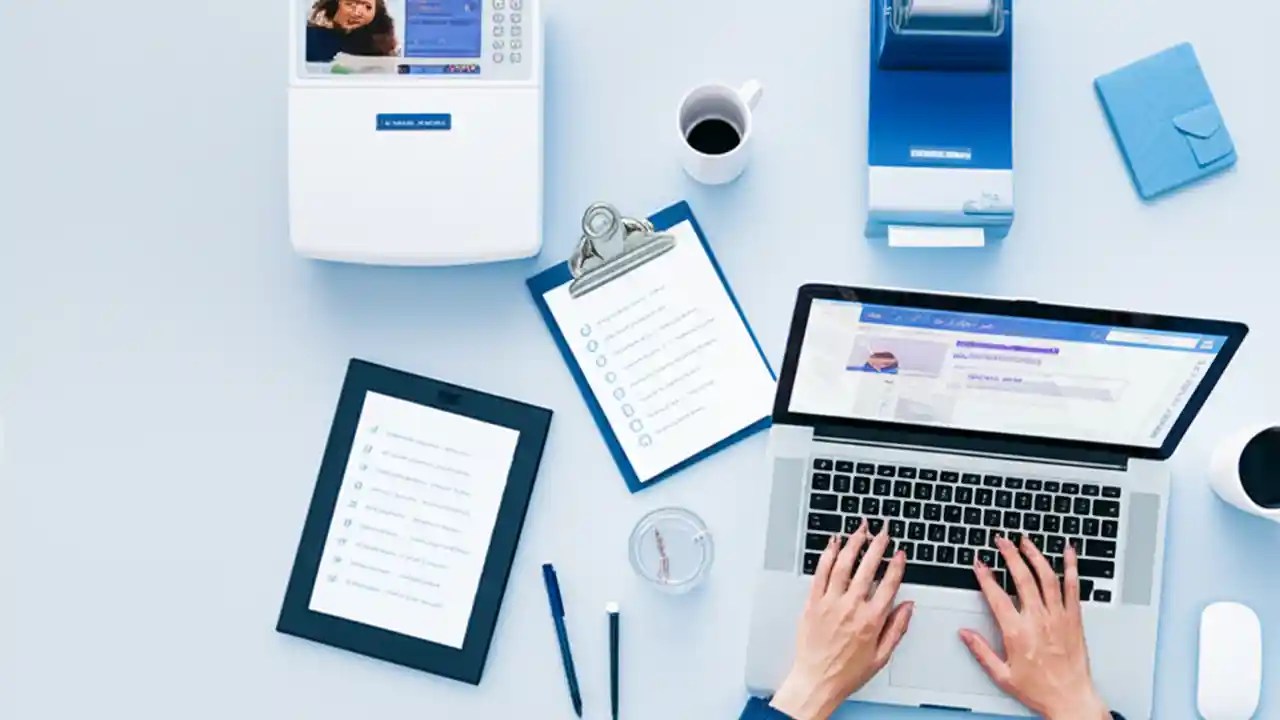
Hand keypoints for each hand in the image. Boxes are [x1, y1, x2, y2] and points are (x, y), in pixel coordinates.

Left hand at [769, 524, 914, 719]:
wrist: (816, 681)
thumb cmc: (847, 673)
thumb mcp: (882, 656)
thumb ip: (897, 628)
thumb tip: (908, 606)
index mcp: (871, 620)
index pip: (889, 584)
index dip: (896, 565)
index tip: (900, 553)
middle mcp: (851, 608)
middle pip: (867, 568)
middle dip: (877, 545)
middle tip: (882, 532)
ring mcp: (830, 603)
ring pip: (842, 565)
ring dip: (853, 543)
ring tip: (860, 530)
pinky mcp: (812, 603)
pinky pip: (820, 573)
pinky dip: (827, 555)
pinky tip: (833, 543)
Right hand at [961, 536, 1110, 719]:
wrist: (1071, 699)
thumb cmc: (1039, 689)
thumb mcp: (1002, 674)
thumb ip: (981, 651)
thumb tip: (965, 633)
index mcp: (1017, 632)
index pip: (997, 595)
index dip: (986, 576)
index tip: (979, 564)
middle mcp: (1038, 620)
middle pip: (1022, 578)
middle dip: (1009, 555)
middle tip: (1001, 541)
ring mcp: (1058, 617)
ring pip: (1047, 577)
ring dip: (1035, 555)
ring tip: (1026, 542)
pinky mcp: (1074, 618)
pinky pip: (1073, 587)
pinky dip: (1071, 567)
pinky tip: (1068, 552)